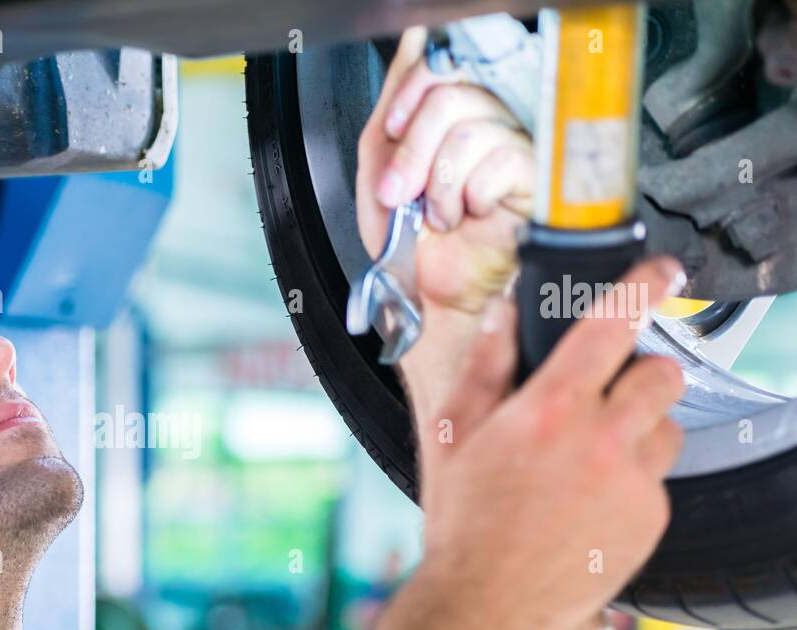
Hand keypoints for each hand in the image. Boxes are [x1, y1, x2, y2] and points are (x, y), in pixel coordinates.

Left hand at [355, 27, 533, 422]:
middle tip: (404, 190)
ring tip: (441, 212)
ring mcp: (520, 152)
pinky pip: (499, 159)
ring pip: (472, 126)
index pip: (448, 67)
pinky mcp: (539, 184)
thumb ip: (395, 100)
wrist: (426, 299)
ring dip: (438, 181)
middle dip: (413, 148)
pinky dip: (466, 194)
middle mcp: (495, 129)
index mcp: (461, 119)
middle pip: (455, 92)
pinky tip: (468, 217)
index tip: (393, 132)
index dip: (414, 95)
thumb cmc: (410, 244)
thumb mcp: (380, 163)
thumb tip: (415, 40)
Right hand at [414, 257, 687, 629]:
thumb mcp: (453, 434)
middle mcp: (602, 441)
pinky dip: (632, 482)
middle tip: (608, 393)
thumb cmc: (462, 522)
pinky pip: (659, 482)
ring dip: (639, 430)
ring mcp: (633, 485)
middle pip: (662, 374)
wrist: (486, 603)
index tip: (660, 271)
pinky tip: (589, 503)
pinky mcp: (651, 522)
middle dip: (640, 373)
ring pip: (668, 429)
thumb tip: (505, 315)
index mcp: (550, 409)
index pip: (615, 324)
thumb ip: (485, 365)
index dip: (645, 285)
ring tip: (591, 459)